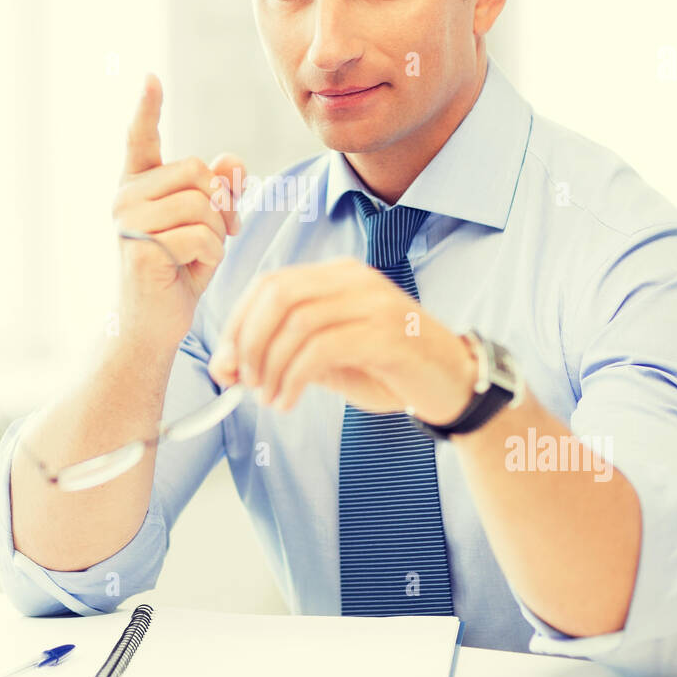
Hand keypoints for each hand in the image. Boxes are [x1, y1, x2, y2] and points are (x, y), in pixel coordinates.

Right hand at [112, 74, 244, 349]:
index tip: (151, 78)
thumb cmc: (180, 268)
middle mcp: (126, 196)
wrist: (153, 324)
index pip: (140, 137)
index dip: (147, 107)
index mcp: (138, 183)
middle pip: (195, 170)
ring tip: (196, 256)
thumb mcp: (208, 222)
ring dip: (215, 234)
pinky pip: (201, 236)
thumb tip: (230, 161)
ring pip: (201, 204)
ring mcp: (128, 222)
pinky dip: (210, 257)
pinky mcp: (140, 249)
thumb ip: (221, 187)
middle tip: (211, 235)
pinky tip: (190, 270)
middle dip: (217, 204)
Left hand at [206, 257, 475, 420]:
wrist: (454, 385)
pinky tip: (288, 400)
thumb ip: (288, 353)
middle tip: (240, 382)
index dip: (237, 323)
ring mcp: (372, 302)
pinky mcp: (385, 333)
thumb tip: (234, 365)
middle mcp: (354, 279)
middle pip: (277, 296)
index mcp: (338, 276)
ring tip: (269, 398)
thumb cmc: (390, 371)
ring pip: (296, 322)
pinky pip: (322, 348)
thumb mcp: (332, 358)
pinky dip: (294, 377)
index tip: (222, 364)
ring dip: (270, 366)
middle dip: (247, 341)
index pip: (270, 284)